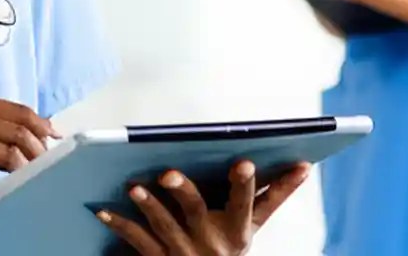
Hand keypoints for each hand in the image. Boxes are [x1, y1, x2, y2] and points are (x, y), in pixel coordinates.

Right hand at [0, 93, 57, 224]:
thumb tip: (32, 140)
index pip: (14, 108)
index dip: (39, 122)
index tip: (54, 137)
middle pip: (19, 117)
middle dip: (40, 138)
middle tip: (49, 158)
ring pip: (15, 135)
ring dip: (32, 155)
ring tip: (37, 170)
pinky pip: (4, 153)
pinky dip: (18, 166)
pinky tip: (19, 176)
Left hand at [97, 161, 309, 254]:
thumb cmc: (231, 245)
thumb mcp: (254, 225)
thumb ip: (276, 194)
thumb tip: (305, 166)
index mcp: (237, 228)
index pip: (244, 203)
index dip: (244, 184)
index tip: (243, 162)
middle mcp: (210, 240)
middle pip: (196, 210)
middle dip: (183, 192)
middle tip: (167, 173)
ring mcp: (182, 251)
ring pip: (162, 225)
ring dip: (147, 205)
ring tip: (133, 187)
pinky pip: (136, 240)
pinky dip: (119, 224)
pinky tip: (102, 210)